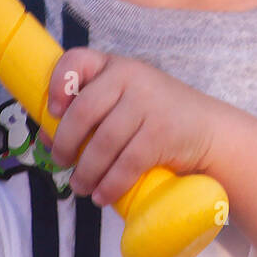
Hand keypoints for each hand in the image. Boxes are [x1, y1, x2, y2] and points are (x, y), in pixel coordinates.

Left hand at [40, 48, 230, 206]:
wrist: (209, 131)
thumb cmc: (155, 118)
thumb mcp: (124, 103)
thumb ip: (89, 113)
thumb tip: (46, 139)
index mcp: (115, 66)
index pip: (78, 60)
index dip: (58, 84)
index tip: (54, 112)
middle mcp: (131, 77)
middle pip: (83, 111)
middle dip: (66, 144)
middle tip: (62, 163)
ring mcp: (148, 104)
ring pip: (102, 143)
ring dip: (86, 172)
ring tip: (80, 187)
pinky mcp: (162, 133)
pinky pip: (126, 164)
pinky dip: (110, 184)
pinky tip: (102, 195)